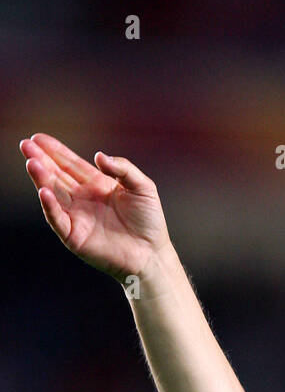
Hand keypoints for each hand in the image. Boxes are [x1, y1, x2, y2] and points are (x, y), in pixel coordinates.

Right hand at [19, 133, 171, 282]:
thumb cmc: (150, 221)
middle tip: (26, 144)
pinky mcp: (75, 236)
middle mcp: (83, 199)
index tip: (38, 138)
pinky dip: (50, 206)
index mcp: (97, 185)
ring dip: (41, 178)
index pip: (71, 164)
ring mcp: (77, 217)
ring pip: (53, 194)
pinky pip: (58, 219)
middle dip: (41, 160)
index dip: (55, 151)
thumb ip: (123, 168)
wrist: (152, 254)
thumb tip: (98, 155)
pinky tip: (44, 191)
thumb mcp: (142, 186)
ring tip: (31, 162)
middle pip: (57, 176)